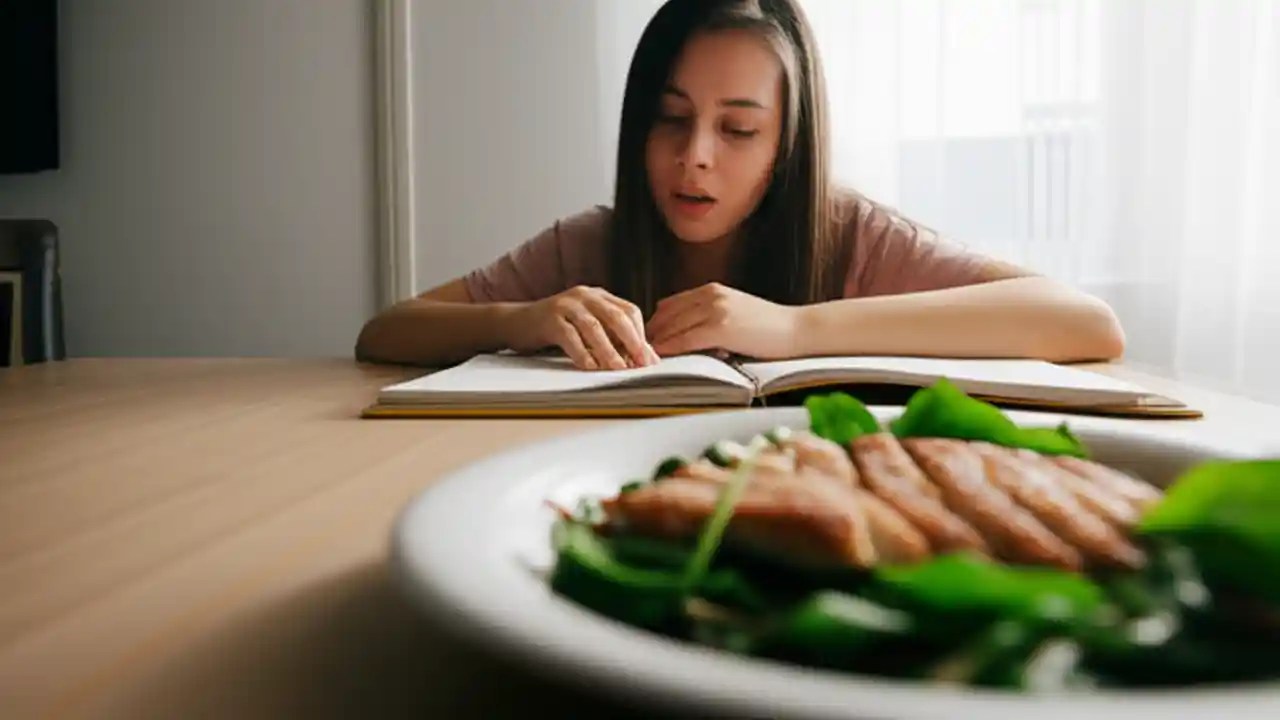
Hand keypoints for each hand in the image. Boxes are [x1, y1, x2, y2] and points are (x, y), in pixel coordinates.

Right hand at [504, 286, 659, 369]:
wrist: (516, 322)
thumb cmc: (557, 328)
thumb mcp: (587, 328)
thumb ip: (611, 338)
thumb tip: (641, 358)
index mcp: (599, 296)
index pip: (628, 311)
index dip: (640, 335)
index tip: (647, 359)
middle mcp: (585, 296)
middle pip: (616, 316)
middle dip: (631, 341)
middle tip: (640, 363)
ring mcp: (566, 305)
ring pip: (594, 327)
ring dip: (608, 350)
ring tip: (617, 369)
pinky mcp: (549, 319)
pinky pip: (570, 337)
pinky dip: (582, 353)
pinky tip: (589, 367)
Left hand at [647, 282, 800, 358]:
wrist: (797, 330)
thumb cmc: (769, 328)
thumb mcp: (735, 313)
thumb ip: (710, 318)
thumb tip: (686, 334)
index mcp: (712, 290)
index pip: (670, 304)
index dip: (654, 323)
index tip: (644, 339)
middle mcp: (711, 295)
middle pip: (666, 314)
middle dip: (649, 333)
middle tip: (635, 351)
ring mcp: (716, 309)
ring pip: (672, 326)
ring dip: (655, 343)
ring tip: (642, 357)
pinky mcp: (721, 327)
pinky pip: (686, 339)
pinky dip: (670, 349)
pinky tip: (660, 358)